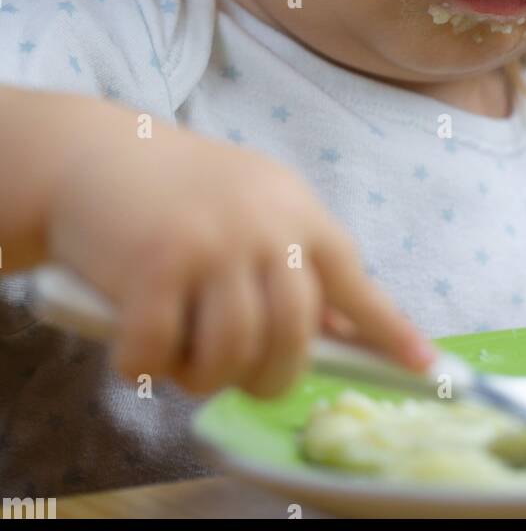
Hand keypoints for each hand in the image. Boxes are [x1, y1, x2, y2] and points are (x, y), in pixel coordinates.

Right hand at [46, 115, 435, 398]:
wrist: (95, 152)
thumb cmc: (178, 191)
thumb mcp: (253, 208)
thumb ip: (293, 261)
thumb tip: (339, 329)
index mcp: (296, 210)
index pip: (353, 278)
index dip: (387, 329)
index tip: (426, 368)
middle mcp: (264, 225)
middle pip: (294, 335)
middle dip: (271, 376)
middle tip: (241, 377)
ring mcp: (212, 243)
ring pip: (232, 354)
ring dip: (203, 376)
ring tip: (182, 358)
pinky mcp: (156, 265)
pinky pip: (162, 354)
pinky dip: (145, 366)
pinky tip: (135, 349)